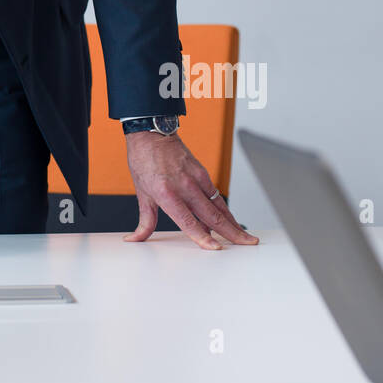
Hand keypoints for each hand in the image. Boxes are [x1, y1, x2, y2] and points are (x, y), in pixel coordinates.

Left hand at [123, 131, 258, 250]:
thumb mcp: (141, 193)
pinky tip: (231, 221)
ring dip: (234, 223)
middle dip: (231, 233)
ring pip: (219, 206)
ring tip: (245, 238)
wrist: (150, 134)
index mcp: (166, 193)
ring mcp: (196, 178)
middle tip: (246, 245)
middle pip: (212, 215)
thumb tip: (135, 238)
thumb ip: (145, 221)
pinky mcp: (202, 173)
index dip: (202, 237)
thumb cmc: (143, 160)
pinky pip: (216, 196)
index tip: (215, 248)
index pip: (188, 221)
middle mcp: (184, 186)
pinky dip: (225, 210)